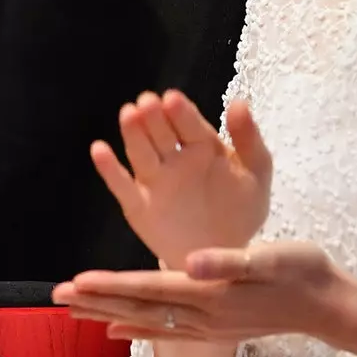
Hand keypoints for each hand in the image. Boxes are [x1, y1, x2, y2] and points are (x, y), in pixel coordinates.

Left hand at [53, 241, 347, 343]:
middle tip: (54, 297)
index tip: (74, 283)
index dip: (109, 286)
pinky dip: (137, 330)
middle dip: (95, 302)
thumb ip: (228, 260)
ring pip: (145, 321)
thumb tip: (191, 263)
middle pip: (138, 308)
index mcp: (210, 291)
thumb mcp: (271, 256)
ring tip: (73, 312)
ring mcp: (208, 325)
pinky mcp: (215, 328)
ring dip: (107, 315)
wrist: (328, 304)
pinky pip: (165, 331)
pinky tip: (117, 331)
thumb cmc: (302, 270)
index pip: (148, 288)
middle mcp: (203, 314)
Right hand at [92, 91, 272, 270]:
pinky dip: (110, 169)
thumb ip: (249, 140)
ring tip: (128, 114)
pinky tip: (99, 150)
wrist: (223, 257)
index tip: (172, 98)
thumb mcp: (257, 174)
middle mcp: (174, 159)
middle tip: (147, 101)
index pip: (189, 125)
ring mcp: (154, 181)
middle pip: (161, 133)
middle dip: (154, 117)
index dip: (181, 113)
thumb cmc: (241, 210)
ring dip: (133, 134)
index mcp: (203, 146)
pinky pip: (123, 186)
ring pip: (141, 153)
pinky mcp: (138, 206)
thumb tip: (239, 102)